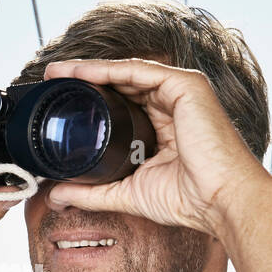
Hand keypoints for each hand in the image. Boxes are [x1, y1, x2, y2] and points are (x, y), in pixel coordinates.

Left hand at [40, 58, 271, 239]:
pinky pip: (139, 70)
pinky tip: (81, 72)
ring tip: (58, 72)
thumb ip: (92, 192)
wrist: (220, 202)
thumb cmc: (187, 199)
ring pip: (126, 72)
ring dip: (89, 70)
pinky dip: (108, 69)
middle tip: (50, 80)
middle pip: (121, 84)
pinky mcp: (186, 85)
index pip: (120, 103)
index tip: (57, 100)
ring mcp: (181, 91)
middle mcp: (172, 104)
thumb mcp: (127, 192)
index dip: (90, 99)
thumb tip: (55, 195)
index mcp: (163, 125)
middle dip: (84, 80)